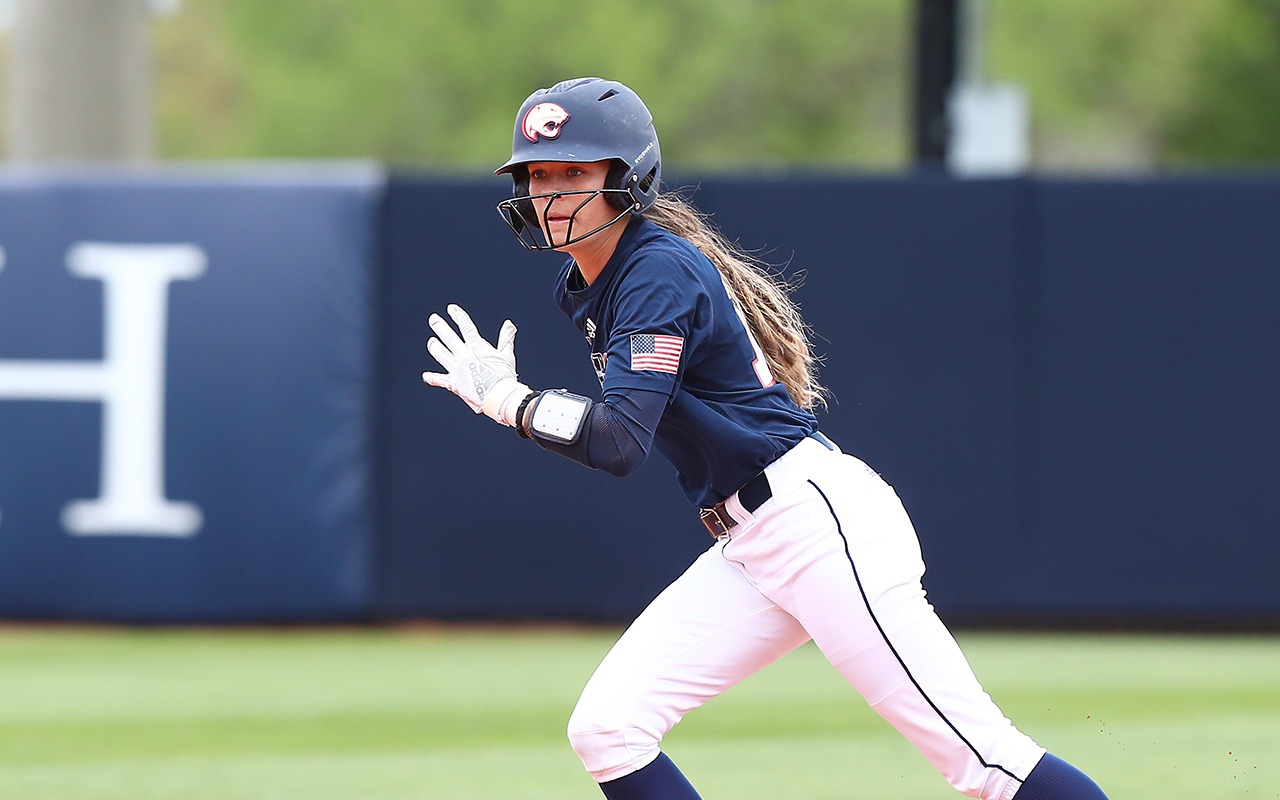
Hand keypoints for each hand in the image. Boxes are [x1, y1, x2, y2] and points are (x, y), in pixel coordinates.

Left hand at [422, 304, 528, 423]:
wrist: (498, 396)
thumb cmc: (505, 376)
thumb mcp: (506, 355)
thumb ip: (506, 338)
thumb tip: (508, 323)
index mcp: (477, 347)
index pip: (465, 326)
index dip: (458, 316)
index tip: (451, 309)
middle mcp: (464, 355)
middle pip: (449, 337)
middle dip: (440, 327)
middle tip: (433, 319)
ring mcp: (457, 369)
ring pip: (441, 354)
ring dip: (435, 347)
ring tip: (431, 342)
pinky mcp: (454, 383)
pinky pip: (440, 379)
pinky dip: (432, 378)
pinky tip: (426, 376)